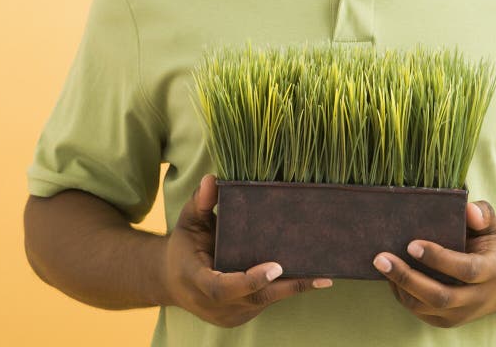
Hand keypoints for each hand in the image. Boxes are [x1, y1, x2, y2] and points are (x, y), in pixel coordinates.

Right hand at [163, 175, 331, 327]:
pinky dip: (284, 290)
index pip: (221, 287)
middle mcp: (212, 304)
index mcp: (196, 279)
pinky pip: (264, 303)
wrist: (172, 280)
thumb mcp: (189, 221)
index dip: (249, 279)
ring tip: (323, 274)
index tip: (276, 267)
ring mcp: (227, 314)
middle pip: (253, 298)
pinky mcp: (239, 316)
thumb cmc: (185, 245)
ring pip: (263, 302)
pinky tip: (309, 278)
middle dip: (287, 287)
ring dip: (291, 288)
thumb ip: (200, 202)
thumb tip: (212, 178)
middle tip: (319, 276)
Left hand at [372, 200, 495, 327]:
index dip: (439, 259)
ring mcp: (462, 313)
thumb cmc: (491, 246)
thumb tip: (468, 209)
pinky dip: (402, 295)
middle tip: (382, 257)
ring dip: (400, 287)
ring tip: (381, 263)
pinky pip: (421, 312)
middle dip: (408, 277)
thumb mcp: (492, 226)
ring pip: (426, 308)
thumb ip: (482, 213)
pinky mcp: (447, 321)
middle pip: (441, 296)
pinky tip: (390, 275)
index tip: (412, 244)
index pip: (466, 270)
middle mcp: (477, 297)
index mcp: (492, 270)